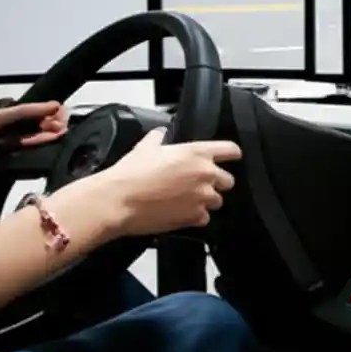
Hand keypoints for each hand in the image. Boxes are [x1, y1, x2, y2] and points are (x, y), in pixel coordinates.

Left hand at [0, 101, 68, 191]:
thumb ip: (21, 113)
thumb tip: (55, 105)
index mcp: (4, 118)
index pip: (34, 112)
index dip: (50, 112)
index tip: (62, 116)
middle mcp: (8, 133)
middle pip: (37, 128)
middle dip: (51, 127)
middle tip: (62, 130)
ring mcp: (7, 152)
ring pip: (34, 145)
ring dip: (46, 141)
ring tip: (60, 139)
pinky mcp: (6, 169)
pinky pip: (26, 162)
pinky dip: (37, 159)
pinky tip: (48, 156)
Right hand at [87, 128, 241, 237]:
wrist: (118, 201)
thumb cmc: (130, 175)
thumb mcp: (145, 147)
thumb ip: (158, 138)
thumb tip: (160, 133)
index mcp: (197, 153)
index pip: (231, 150)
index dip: (232, 154)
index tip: (232, 157)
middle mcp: (205, 174)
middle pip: (228, 180)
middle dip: (217, 182)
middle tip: (199, 184)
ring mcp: (202, 197)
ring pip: (217, 201)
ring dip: (206, 200)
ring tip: (186, 200)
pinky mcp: (194, 217)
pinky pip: (204, 218)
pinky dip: (196, 217)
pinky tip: (181, 213)